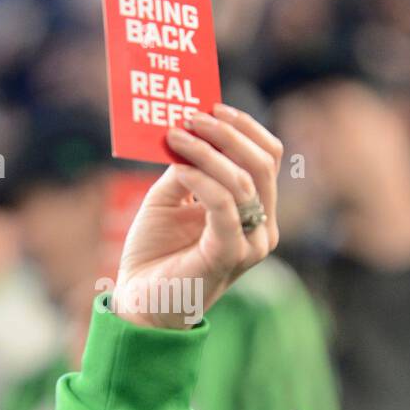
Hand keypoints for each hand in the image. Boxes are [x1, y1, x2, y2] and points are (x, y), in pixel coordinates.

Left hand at [112, 104, 281, 328]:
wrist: (141, 303)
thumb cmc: (156, 254)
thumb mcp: (169, 199)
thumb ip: (185, 168)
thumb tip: (188, 131)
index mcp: (255, 212)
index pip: (268, 158)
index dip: (244, 127)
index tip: (211, 107)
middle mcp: (262, 228)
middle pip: (263, 163)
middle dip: (227, 133)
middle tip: (192, 116)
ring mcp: (250, 244)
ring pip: (244, 181)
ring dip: (207, 151)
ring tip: (174, 137)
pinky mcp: (229, 255)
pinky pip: (224, 205)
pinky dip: (200, 179)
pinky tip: (178, 170)